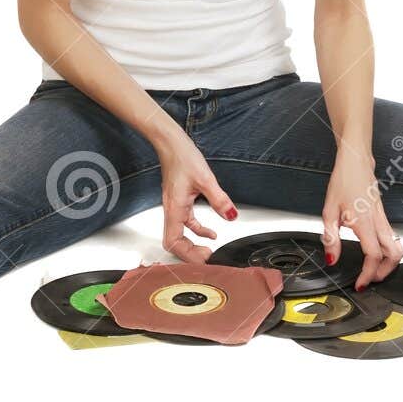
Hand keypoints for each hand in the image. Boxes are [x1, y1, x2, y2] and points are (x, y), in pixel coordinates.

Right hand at [156, 128, 237, 263]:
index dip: (186, 254)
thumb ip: (219, 199)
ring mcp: (174, 207)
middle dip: (190, 254)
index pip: (173, 242)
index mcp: (174, 208)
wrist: (171, 143)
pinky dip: (198, 231)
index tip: (203, 257)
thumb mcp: (205, 178)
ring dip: (193, 244)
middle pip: (174, 243)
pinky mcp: (179, 201)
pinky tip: (211, 232)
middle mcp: (171, 210)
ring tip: (209, 250)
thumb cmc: (182, 157)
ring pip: (179, 235)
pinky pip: (186, 223)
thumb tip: (231, 215)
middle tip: (208, 257)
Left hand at [322, 146, 402, 289]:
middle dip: (385, 272)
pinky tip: (374, 252)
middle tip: (370, 279)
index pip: (373, 255)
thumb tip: (331, 258)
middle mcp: (378, 221)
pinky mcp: (383, 215)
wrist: (356, 161)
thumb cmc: (343, 180)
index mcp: (364, 222)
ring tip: (374, 269)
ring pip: (397, 246)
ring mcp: (383, 218)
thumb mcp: (329, 211)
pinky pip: (391, 237)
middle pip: (395, 254)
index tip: (360, 283)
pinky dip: (387, 250)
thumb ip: (330, 238)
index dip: (368, 274)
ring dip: (389, 262)